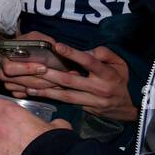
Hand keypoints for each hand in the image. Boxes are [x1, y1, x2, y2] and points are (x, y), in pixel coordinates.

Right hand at [0, 31, 63, 93]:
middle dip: (40, 80)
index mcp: (4, 58)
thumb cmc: (26, 44)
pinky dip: (39, 93)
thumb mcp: (34, 37)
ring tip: (59, 83)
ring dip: (43, 88)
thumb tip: (56, 47)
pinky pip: (28, 95)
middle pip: (20, 81)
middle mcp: (3, 72)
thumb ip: (43, 41)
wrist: (16, 53)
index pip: (10, 68)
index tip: (44, 67)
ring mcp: (9, 83)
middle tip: (57, 78)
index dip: (27, 69)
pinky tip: (51, 87)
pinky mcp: (15, 91)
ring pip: (26, 90)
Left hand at [12, 42, 135, 121]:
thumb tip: (85, 51)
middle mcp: (99, 89)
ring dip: (45, 90)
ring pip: (65, 95)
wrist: (126, 106)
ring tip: (28, 84)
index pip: (89, 62)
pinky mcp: (84, 108)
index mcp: (107, 75)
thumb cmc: (119, 79)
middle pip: (71, 81)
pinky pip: (65, 102)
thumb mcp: (119, 63)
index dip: (73, 54)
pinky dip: (50, 97)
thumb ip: (104, 53)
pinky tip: (34, 93)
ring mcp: (91, 101)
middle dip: (51, 74)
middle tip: (34, 67)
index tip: (57, 46)